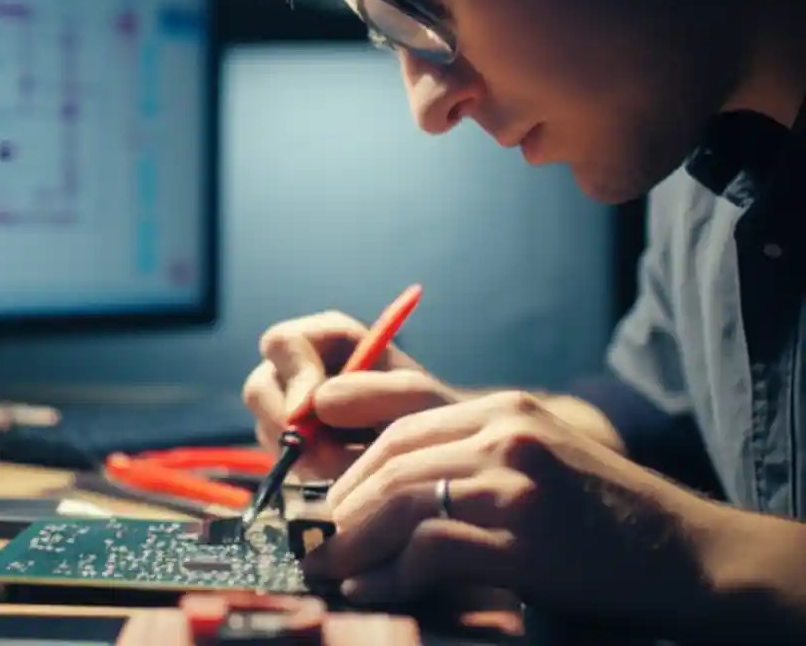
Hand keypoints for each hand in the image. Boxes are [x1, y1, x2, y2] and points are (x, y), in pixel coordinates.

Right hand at [242, 310, 462, 480]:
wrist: (439, 454)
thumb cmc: (434, 415)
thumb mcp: (417, 398)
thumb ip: (370, 391)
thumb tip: (312, 404)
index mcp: (330, 338)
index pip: (283, 343)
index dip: (292, 375)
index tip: (309, 411)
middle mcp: (303, 368)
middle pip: (259, 387)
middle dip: (286, 423)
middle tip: (318, 451)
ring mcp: (293, 407)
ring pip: (267, 427)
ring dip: (302, 451)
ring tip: (350, 461)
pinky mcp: (293, 444)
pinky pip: (279, 458)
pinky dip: (308, 470)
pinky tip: (344, 471)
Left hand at [300, 391, 726, 630]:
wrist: (686, 555)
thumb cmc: (600, 520)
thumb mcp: (532, 464)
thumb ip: (466, 462)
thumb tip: (379, 497)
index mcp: (504, 409)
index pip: (400, 424)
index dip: (350, 465)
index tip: (322, 502)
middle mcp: (506, 432)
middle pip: (392, 460)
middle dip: (341, 506)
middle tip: (313, 544)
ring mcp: (516, 481)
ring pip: (401, 499)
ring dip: (354, 541)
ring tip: (328, 571)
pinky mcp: (525, 536)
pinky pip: (431, 549)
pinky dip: (391, 574)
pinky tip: (370, 591)